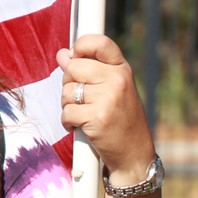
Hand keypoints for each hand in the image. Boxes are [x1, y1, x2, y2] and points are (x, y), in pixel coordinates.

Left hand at [59, 35, 156, 188]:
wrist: (134, 154)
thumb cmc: (121, 121)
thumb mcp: (113, 90)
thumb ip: (89, 71)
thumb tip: (62, 54)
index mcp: (122, 70)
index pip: (100, 43)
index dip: (81, 45)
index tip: (74, 55)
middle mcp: (117, 80)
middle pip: (73, 67)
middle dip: (68, 84)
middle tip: (80, 98)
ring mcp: (108, 99)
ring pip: (67, 92)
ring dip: (67, 105)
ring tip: (84, 115)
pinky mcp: (96, 118)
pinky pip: (66, 112)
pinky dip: (68, 122)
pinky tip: (80, 127)